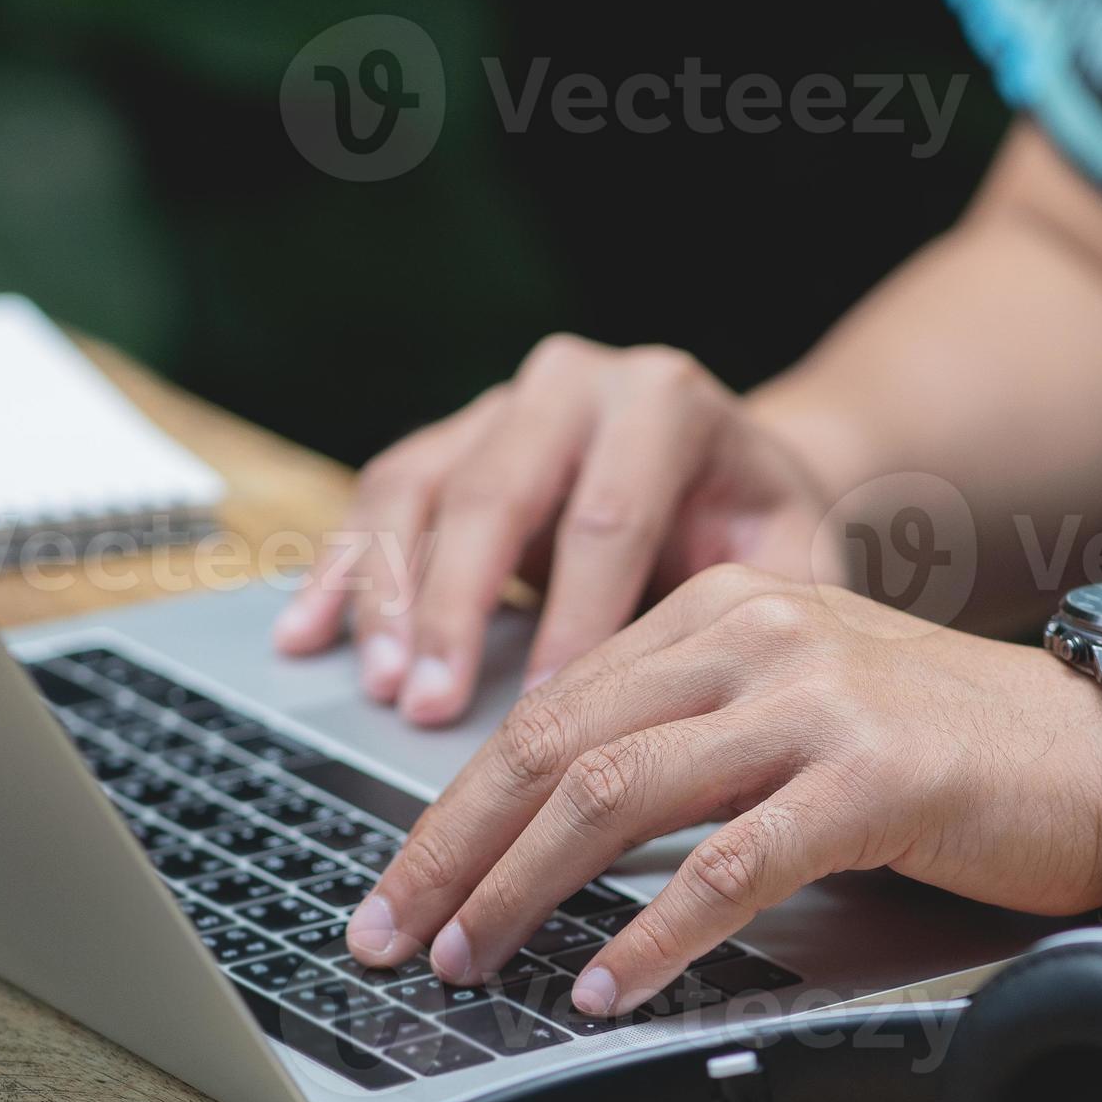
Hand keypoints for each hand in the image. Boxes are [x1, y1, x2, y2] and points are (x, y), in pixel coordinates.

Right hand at [272, 336, 842, 724]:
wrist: (733, 473)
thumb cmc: (761, 531)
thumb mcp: (792, 563)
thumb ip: (755, 622)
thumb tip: (699, 719)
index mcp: (665, 401)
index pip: (607, 516)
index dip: (572, 617)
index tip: (545, 708)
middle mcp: (572, 383)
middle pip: (494, 491)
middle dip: (453, 608)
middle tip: (427, 704)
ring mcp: (498, 405)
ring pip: (419, 488)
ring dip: (386, 595)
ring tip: (379, 684)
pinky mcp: (447, 439)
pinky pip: (378, 500)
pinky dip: (340, 573)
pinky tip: (308, 637)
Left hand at [340, 565, 1101, 1012]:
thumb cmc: (954, 750)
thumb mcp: (799, 709)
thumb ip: (686, 741)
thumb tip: (550, 838)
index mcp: (720, 606)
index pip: (548, 704)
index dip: (453, 801)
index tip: (400, 883)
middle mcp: (756, 632)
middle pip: (554, 741)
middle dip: (453, 848)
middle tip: (392, 931)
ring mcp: (814, 697)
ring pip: (616, 792)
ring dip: (523, 889)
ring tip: (473, 960)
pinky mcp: (874, 775)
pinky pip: (729, 862)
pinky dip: (651, 932)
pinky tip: (605, 984)